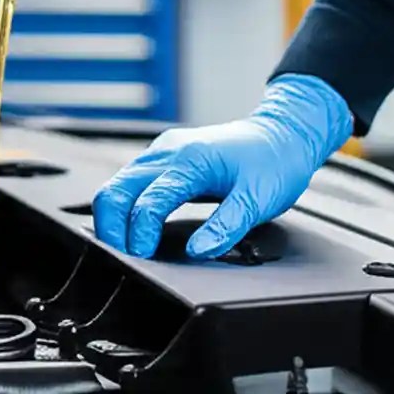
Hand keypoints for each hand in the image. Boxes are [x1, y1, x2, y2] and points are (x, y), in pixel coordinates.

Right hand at [92, 74, 353, 258]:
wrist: (283, 133)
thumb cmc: (275, 163)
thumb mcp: (259, 200)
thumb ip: (226, 226)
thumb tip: (196, 251)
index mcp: (191, 161)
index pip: (148, 201)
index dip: (140, 234)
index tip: (144, 259)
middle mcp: (169, 152)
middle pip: (116, 190)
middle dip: (111, 228)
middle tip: (122, 259)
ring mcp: (162, 152)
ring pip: (117, 185)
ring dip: (115, 218)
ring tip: (127, 248)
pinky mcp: (163, 157)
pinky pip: (129, 181)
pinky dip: (125, 207)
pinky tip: (136, 227)